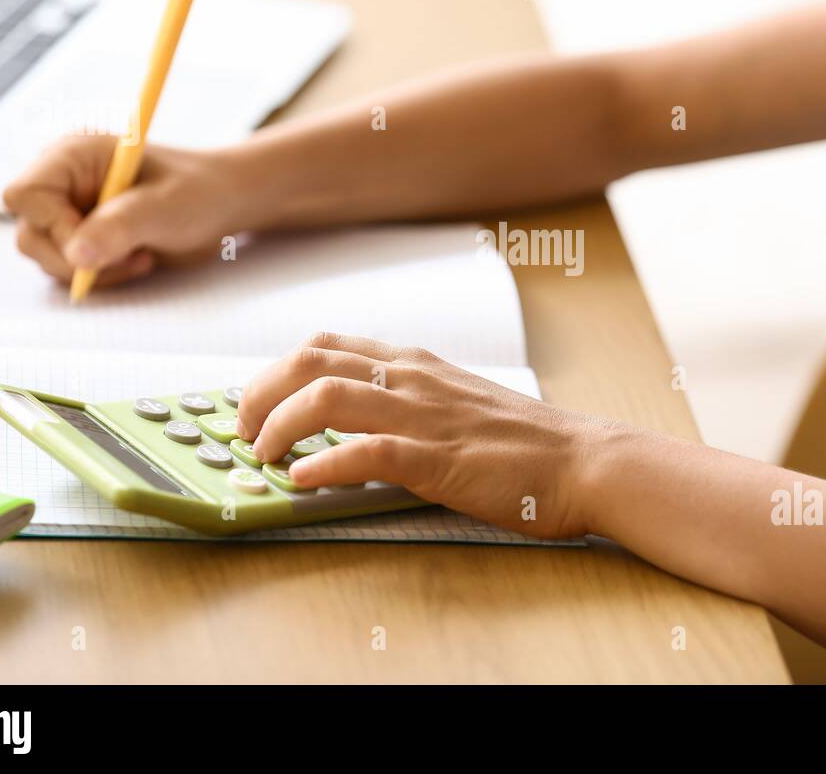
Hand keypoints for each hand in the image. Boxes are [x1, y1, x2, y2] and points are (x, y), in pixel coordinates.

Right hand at [2, 132, 249, 286]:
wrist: (221, 204)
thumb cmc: (198, 192)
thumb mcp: (165, 207)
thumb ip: (121, 226)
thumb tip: (77, 255)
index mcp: (72, 155)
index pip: (24, 195)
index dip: (52, 226)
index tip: (95, 243)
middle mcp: (61, 181)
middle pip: (29, 233)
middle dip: (77, 257)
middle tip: (129, 254)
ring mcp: (67, 210)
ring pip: (47, 257)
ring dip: (94, 269)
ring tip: (140, 254)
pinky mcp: (80, 236)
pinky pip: (68, 269)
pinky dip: (100, 275)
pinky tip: (136, 259)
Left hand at [236, 332, 608, 539]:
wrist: (583, 461)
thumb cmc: (524, 442)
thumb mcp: (458, 402)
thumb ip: (409, 401)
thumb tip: (355, 422)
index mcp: (416, 364)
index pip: (327, 345)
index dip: (277, 371)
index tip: (255, 403)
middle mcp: (412, 378)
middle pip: (311, 360)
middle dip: (260, 392)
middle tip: (242, 431)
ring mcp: (425, 415)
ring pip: (327, 397)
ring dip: (278, 425)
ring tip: (261, 455)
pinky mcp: (439, 458)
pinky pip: (368, 452)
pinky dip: (324, 464)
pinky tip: (303, 480)